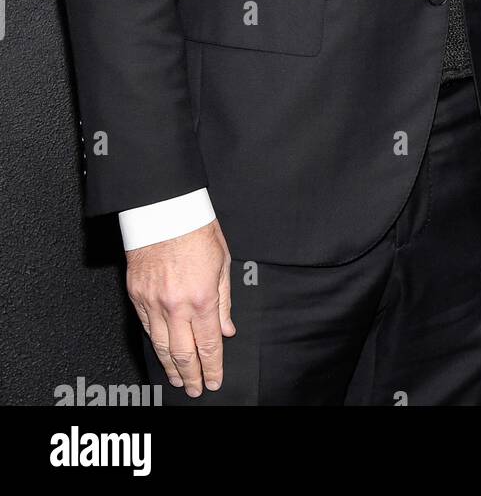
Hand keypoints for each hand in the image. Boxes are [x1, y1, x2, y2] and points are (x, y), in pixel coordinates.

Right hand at [126, 219, 234, 396]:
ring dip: (170, 367)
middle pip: (183, 353)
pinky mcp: (136, 295)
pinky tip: (160, 352)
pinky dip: (154, 343)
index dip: (212, 368)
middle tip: (194, 389)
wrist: (163, 210)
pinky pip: (145, 327)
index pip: (208, 345)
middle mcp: (176, 306)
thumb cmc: (196, 229)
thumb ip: (224, 301)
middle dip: (191, 375)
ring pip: (160, 346)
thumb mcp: (223, 263)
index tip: (214, 381)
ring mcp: (152, 302)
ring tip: (177, 379)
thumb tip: (226, 329)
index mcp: (202, 298)